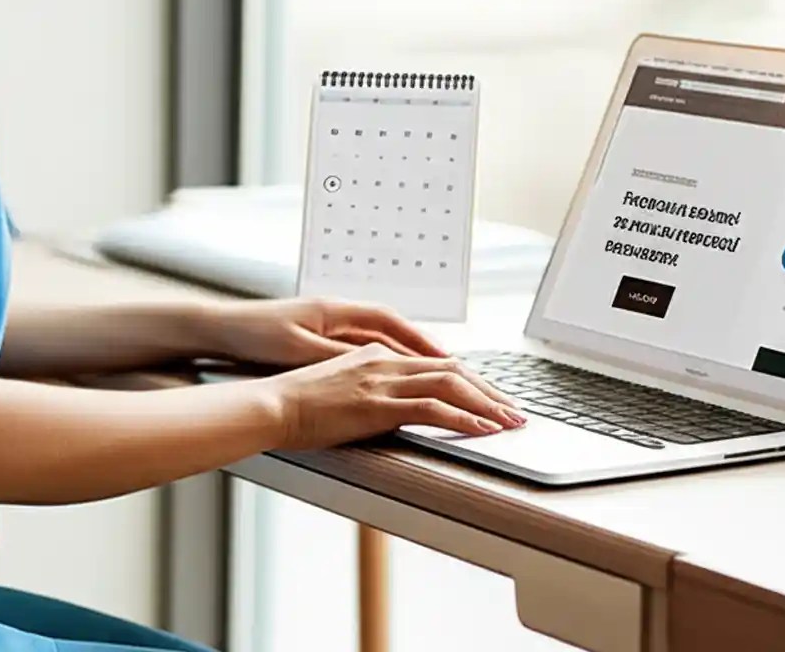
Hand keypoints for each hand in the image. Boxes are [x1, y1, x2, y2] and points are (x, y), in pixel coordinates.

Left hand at [202, 298, 446, 366]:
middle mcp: (336, 315)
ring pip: (378, 340)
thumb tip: (375, 363)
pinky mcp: (317, 339)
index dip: (420, 338)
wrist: (220, 328)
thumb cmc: (253, 334)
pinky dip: (383, 362)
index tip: (446, 355)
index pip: (389, 320)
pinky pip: (362, 349)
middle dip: (424, 348)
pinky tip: (394, 380)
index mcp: (333, 311)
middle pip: (391, 330)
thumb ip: (337, 357)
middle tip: (455, 368)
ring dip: (407, 356)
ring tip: (434, 376)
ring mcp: (328, 326)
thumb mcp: (298, 349)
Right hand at [259, 343, 526, 449]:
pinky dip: (463, 418)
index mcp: (378, 355)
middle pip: (453, 370)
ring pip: (451, 385)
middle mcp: (386, 361)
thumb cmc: (297, 403)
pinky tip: (482, 429)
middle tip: (515, 411)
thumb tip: (391, 407)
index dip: (471, 381)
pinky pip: (432, 407)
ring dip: (487, 404)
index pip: (437, 364)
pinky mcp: (377, 403)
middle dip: (490, 391)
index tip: (493, 397)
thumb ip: (369, 389)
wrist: (270, 405)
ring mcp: (383, 380)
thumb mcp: (339, 388)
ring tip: (510, 422)